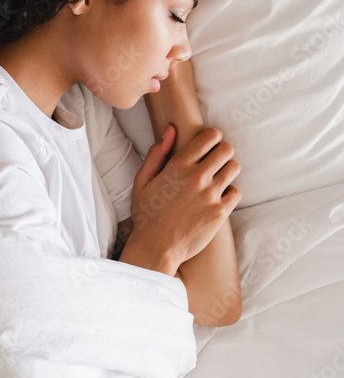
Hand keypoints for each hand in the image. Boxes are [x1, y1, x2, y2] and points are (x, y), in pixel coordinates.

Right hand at [124, 125, 241, 274]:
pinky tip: (216, 198)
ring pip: (234, 168)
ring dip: (227, 170)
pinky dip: (229, 193)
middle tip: (214, 160)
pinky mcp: (220, 212)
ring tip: (216, 179)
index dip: (213, 135)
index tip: (210, 141)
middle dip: (222, 151)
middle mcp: (197, 177)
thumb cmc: (146, 214)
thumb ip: (156, 153)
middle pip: (227, 150)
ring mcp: (211, 195)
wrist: (156, 247)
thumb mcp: (142, 181)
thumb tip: (170, 130)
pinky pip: (236, 192)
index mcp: (177, 166)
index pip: (209, 137)